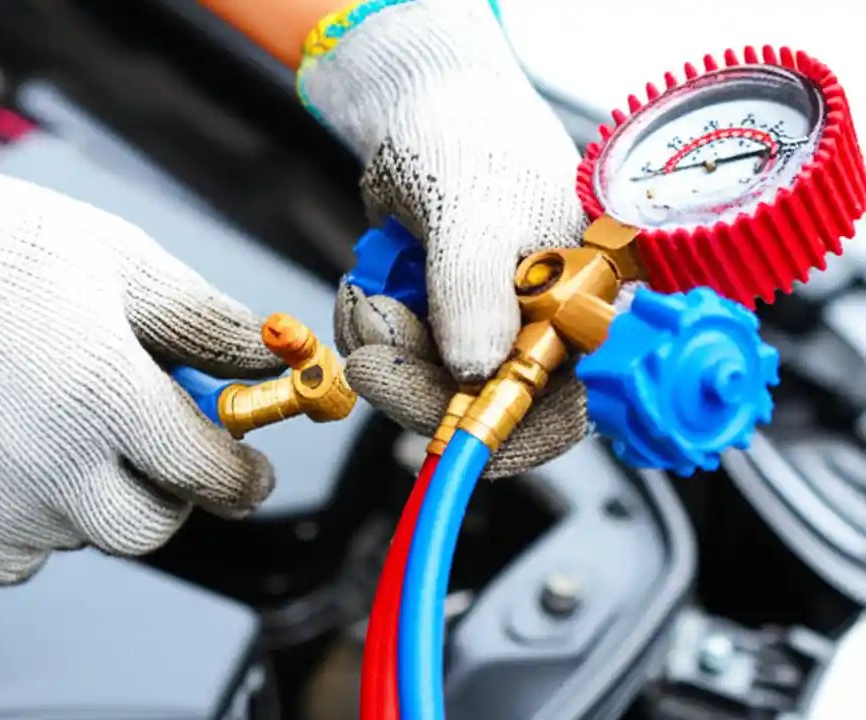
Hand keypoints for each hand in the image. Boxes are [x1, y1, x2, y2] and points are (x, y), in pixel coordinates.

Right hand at [0, 132, 284, 583]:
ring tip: (56, 427)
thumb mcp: (125, 264)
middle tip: (152, 450)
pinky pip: (14, 560)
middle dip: (167, 495)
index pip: (209, 476)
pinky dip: (26, 526)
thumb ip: (205, 323)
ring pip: (79, 536)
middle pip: (148, 528)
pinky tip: (12, 462)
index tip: (247, 474)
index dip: (241, 479)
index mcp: (110, 398)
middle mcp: (55, 466)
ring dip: (88, 497)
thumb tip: (269, 361)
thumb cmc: (1, 248)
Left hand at [299, 0, 593, 474]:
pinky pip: (403, 356)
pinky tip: (366, 289)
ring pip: (434, 382)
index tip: (448, 430)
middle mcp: (548, 323)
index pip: (567, 406)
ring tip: (366, 294)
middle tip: (370, 352)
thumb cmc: (467, 139)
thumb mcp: (473, 215)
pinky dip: (374, 332)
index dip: (510, 433)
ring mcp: (492, 322)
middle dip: (418, 380)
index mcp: (590, 302)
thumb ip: (476, 294)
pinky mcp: (445, 318)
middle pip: (488, 403)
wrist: (419, 108)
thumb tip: (477, 371)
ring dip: (387, 349)